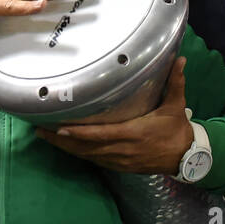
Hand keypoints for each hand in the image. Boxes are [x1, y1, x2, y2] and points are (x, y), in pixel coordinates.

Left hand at [36, 57, 194, 174]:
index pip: (101, 134)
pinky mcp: (118, 165)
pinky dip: (77, 153)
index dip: (80, 133)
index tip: (60, 127)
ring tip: (45, 137)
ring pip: (86, 155)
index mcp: (134, 133)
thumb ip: (175, 82)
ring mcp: (118, 160)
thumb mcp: (176, 105)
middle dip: (62, 140)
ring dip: (65, 147)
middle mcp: (122, 149)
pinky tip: (64, 146)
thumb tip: (180, 58)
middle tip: (40, 130)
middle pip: (86, 147)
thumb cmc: (176, 130)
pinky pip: (93, 159)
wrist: (184, 158)